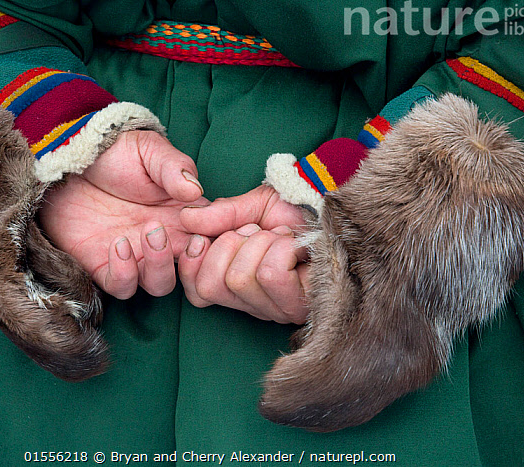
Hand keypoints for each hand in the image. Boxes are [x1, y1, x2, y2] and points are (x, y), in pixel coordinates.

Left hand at [39, 130, 207, 298]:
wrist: (69, 163)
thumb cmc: (114, 154)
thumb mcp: (148, 151)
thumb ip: (174, 167)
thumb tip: (195, 189)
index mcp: (184, 216)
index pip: (212, 238)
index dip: (216, 239)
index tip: (207, 226)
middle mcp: (165, 242)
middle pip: (192, 271)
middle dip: (194, 261)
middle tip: (185, 236)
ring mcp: (136, 257)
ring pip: (160, 285)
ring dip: (160, 266)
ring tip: (149, 231)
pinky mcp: (105, 267)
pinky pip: (122, 287)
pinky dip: (124, 273)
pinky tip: (118, 243)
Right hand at [178, 185, 310, 323]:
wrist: (336, 204)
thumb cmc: (298, 208)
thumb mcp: (252, 206)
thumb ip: (218, 216)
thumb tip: (187, 220)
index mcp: (237, 284)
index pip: (197, 292)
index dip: (192, 262)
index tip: (205, 235)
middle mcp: (255, 304)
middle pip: (214, 284)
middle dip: (231, 244)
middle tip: (257, 232)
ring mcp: (278, 309)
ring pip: (241, 278)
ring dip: (262, 243)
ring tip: (282, 238)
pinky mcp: (302, 304)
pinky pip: (270, 274)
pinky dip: (282, 248)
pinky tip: (298, 247)